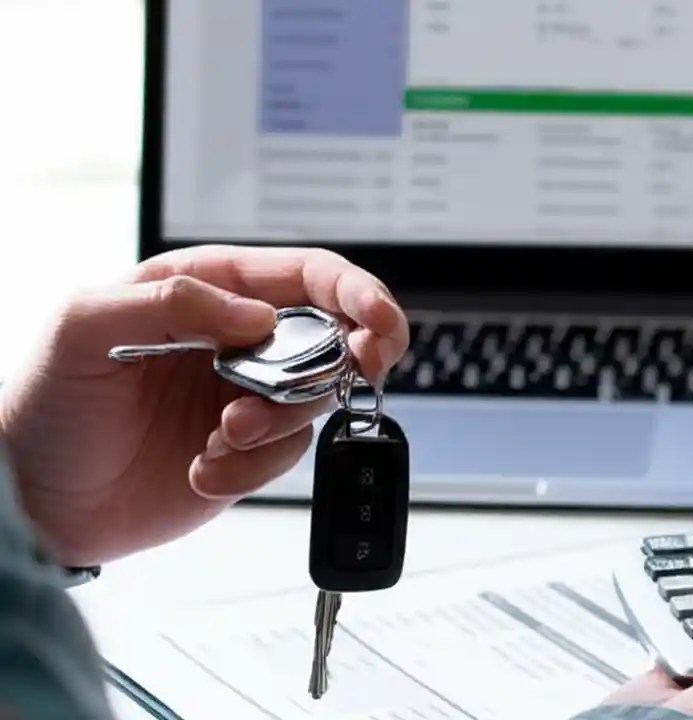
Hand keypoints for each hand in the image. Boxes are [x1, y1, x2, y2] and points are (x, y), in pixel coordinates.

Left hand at [0, 245, 408, 566]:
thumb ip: (171, 302)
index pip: (305, 274)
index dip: (356, 291)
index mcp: (206, 289)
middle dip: (352, 354)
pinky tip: (204, 468)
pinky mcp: (247, 450)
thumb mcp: (84, 327)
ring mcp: (246, 395)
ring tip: (223, 436)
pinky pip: (288, 455)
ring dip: (279, 421)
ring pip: (316, 398)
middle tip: (361, 368)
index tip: (377, 321)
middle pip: (333, 333)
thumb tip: (255, 314)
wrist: (33, 502)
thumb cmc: (45, 406)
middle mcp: (236, 339)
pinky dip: (252, 468)